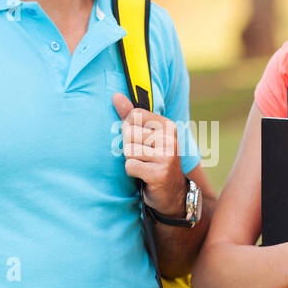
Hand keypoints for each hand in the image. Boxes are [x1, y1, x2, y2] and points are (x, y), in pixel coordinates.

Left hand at [113, 93, 185, 216]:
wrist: (172, 192)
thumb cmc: (155, 160)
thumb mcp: (146, 136)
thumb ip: (130, 115)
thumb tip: (115, 95)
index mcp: (168, 126)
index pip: (134, 115)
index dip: (130, 129)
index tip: (141, 140)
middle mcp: (170, 139)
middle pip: (129, 133)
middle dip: (130, 147)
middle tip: (144, 157)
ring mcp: (166, 157)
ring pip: (128, 151)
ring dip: (131, 161)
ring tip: (144, 166)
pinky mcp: (159, 174)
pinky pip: (130, 166)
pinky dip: (133, 173)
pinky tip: (144, 176)